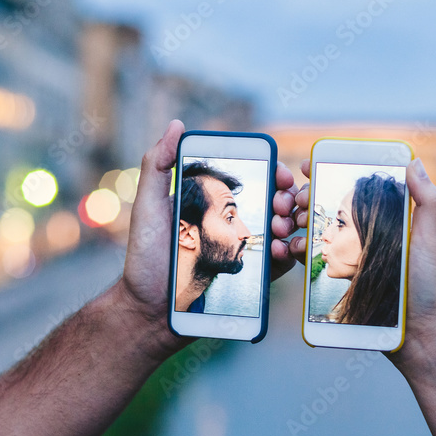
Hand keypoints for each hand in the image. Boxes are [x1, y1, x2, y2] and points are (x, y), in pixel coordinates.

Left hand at [118, 122, 304, 358]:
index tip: (282, 172)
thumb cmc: (145, 256)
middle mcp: (232, 224)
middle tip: (283, 203)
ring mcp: (243, 251)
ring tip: (280, 226)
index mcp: (214, 202)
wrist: (149, 310)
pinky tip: (279, 250)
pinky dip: (286, 254)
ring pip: (282, 231)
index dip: (274, 172)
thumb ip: (157, 164)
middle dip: (288, 198)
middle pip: (275, 203)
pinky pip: (278, 265)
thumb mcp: (148, 206)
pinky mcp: (250, 279)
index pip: (254, 179)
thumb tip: (177, 125)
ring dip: (291, 223)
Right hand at [291, 157, 435, 370]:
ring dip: (292, 220)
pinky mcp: (334, 276)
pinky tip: (288, 247)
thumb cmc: (428, 286)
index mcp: (382, 218)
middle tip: (295, 200)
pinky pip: (309, 258)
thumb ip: (426, 202)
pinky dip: (293, 249)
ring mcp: (346, 254)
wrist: (413, 333)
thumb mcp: (430, 240)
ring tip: (287, 221)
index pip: (351, 187)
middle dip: (302, 196)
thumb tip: (413, 162)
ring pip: (310, 228)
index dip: (327, 172)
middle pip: (324, 205)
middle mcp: (361, 233)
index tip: (308, 163)